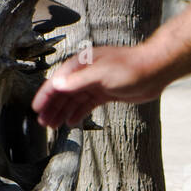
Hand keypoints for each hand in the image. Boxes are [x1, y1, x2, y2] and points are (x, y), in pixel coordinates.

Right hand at [32, 44, 164, 128]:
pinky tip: (71, 122)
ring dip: (63, 112)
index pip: (57, 81)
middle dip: (52, 107)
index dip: (45, 95)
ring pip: (74, 100)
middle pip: (63, 92)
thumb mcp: (102, 74)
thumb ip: (79, 80)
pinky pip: (87, 104)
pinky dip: (78, 113)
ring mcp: (96, 83)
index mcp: (81, 64)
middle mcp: (86, 73)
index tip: (36, 108)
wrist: (155, 70)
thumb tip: (57, 85)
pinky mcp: (106, 92)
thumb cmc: (131, 68)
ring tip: (53, 126)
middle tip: (42, 123)